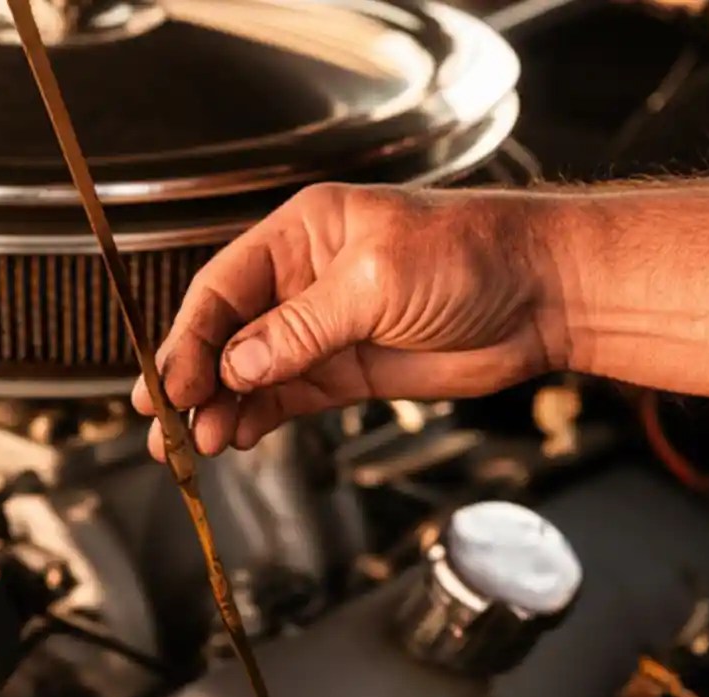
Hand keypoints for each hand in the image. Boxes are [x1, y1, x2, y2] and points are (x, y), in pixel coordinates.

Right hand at [131, 183, 566, 460]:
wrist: (546, 294)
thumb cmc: (473, 256)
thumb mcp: (379, 280)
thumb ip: (304, 327)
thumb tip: (238, 365)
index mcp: (302, 235)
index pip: (223, 288)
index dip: (189, 338)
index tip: (170, 385)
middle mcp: (302, 280)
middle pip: (226, 333)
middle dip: (191, 380)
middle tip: (163, 429)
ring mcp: (323, 329)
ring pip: (251, 372)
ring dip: (220, 407)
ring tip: (192, 448)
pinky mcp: (348, 371)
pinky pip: (287, 397)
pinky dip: (258, 418)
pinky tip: (235, 438)